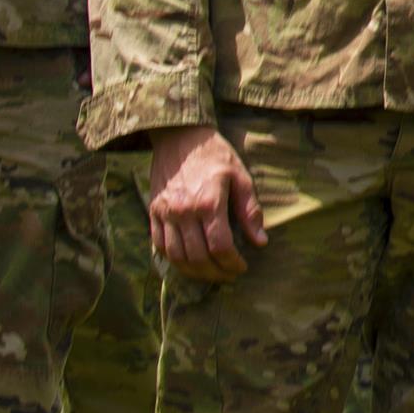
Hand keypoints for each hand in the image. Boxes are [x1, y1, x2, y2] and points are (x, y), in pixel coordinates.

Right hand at [149, 124, 267, 282]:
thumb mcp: (241, 176)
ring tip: (210, 273)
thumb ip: (250, 211)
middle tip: (228, 275)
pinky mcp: (153, 212)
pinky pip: (158, 245)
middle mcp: (183, 211)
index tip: (242, 267)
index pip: (220, 246)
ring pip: (175, 256)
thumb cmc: (215, 155)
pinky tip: (187, 261)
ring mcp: (165, 213)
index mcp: (209, 202)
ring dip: (194, 271)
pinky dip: (172, 259)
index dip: (232, 263)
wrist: (180, 137)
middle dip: (215, 272)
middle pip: (197, 256)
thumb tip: (260, 241)